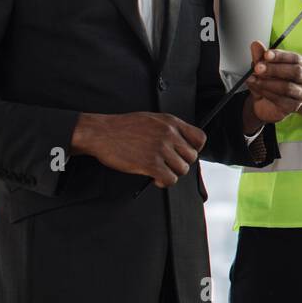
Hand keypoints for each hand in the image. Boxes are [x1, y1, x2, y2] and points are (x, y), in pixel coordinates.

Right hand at [71, 112, 205, 187]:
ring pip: (182, 170)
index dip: (195, 149)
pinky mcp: (151, 164)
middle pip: (192, 157)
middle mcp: (169, 134)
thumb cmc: (123, 127)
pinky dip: (164, 182)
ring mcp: (160, 149)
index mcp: (171, 122)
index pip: (200, 138)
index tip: (184, 153)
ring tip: (159, 171)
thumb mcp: (151, 119)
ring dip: (172, 173)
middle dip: (181, 163)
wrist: (101, 133)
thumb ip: (169, 129)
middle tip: (167, 165)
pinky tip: (155, 178)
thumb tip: (183, 144)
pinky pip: (170, 179)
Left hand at [243, 41, 301, 127]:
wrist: (266, 104)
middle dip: (274, 69)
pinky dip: (266, 92)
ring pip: (287, 87)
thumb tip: (255, 44)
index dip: (281, 56)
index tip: (266, 54)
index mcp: (301, 65)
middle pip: (295, 71)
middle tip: (258, 68)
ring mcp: (301, 94)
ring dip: (267, 82)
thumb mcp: (262, 68)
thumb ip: (260, 56)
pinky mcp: (293, 106)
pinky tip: (257, 88)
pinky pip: (280, 99)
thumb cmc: (269, 83)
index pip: (295, 58)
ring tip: (253, 79)